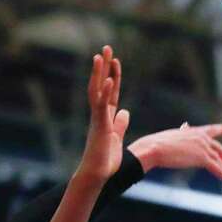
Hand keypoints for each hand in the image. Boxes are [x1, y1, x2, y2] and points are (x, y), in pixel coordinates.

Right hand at [80, 45, 128, 181]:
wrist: (97, 174)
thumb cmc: (105, 159)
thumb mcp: (117, 137)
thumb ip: (120, 123)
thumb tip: (124, 111)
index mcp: (105, 116)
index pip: (110, 91)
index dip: (114, 75)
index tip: (115, 60)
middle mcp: (99, 114)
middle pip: (101, 85)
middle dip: (104, 67)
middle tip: (106, 48)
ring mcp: (98, 119)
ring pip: (97, 91)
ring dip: (99, 73)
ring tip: (101, 56)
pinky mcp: (100, 126)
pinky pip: (101, 106)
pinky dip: (105, 92)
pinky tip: (109, 79)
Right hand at [128, 123, 221, 185]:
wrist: (154, 148)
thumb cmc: (157, 144)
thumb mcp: (172, 137)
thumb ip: (181, 134)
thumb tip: (184, 127)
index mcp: (194, 131)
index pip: (211, 130)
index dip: (221, 130)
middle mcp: (201, 137)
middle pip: (220, 149)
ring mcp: (203, 147)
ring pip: (220, 161)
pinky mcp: (203, 158)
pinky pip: (218, 169)